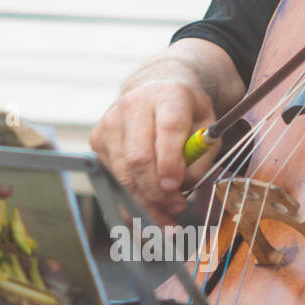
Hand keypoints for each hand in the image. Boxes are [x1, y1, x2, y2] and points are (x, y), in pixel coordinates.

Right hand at [91, 69, 217, 222]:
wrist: (155, 90)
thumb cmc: (184, 112)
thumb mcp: (206, 127)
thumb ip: (201, 156)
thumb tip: (182, 186)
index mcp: (167, 95)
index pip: (168, 129)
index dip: (170, 162)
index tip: (176, 187)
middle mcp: (134, 104)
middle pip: (139, 157)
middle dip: (158, 191)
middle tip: (177, 206)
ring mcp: (110, 121)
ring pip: (123, 173)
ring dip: (145, 201)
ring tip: (166, 214)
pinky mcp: (97, 138)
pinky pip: (112, 177)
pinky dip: (130, 198)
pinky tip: (146, 206)